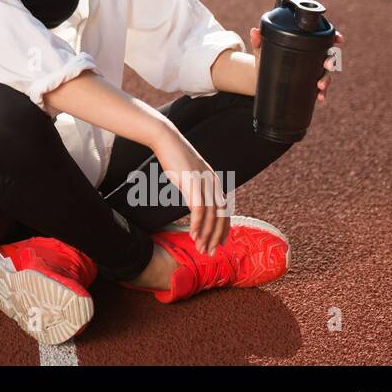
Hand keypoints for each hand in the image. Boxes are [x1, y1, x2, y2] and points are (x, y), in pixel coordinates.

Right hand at [150, 127, 229, 255]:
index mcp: (215, 182)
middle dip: (216, 237)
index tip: (218, 244)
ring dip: (206, 234)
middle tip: (209, 252)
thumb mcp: (190, 176)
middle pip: (220, 216)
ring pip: (211, 215)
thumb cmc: (175, 158)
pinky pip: (198, 208)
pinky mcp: (193, 182)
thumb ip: (196, 190)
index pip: (224, 211)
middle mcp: (213, 183)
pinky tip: (193, 234)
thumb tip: (196, 207)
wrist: (166, 139)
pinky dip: (197, 224)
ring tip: (200, 248)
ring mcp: (204, 182)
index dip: (223, 229)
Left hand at [249, 27, 344, 104]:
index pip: (322, 39)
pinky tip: (320, 98)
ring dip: (327, 80)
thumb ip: (258, 41)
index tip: (339, 39)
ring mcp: (311, 72)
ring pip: (326, 74)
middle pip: (328, 56)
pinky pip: (319, 89)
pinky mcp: (308, 85)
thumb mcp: (262, 51)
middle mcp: (311, 58)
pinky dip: (321, 93)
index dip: (334, 37)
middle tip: (327, 65)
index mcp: (304, 45)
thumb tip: (254, 31)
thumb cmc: (265, 59)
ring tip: (320, 86)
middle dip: (331, 60)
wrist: (260, 79)